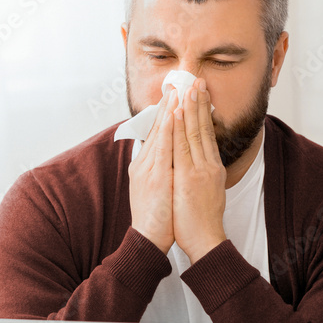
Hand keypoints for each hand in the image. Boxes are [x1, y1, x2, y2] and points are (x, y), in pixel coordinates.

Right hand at [128, 89, 176, 252]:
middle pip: (158, 129)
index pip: (158, 135)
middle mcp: (145, 164)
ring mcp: (149, 169)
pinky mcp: (155, 177)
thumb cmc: (158, 219)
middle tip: (176, 82)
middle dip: (168, 105)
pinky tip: (174, 113)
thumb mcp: (158, 191)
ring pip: (161, 133)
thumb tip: (168, 161)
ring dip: (169, 109)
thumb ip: (161, 172)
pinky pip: (164, 147)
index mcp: (146, 166)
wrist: (149, 240)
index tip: (174, 96)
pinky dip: (168, 128)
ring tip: (177, 89)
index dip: (166, 114)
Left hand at [172, 78, 226, 263]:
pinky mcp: (190, 176)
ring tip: (188, 87)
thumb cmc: (201, 220)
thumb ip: (202, 175)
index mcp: (211, 168)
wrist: (204, 240)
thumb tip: (197, 165)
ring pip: (195, 132)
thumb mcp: (205, 192)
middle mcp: (208, 165)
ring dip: (191, 108)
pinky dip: (181, 127)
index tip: (200, 95)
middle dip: (199, 103)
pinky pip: (184, 146)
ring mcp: (200, 169)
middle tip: (197, 80)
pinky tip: (179, 112)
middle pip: (203, 128)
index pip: (207, 135)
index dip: (203, 114)